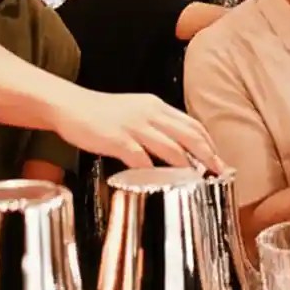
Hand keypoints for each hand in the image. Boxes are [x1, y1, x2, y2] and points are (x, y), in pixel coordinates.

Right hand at [50, 88, 225, 171]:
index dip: (210, 143)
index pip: (193, 124)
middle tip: (219, 173)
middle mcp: (151, 113)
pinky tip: (163, 183)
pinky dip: (155, 172)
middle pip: (190, 135)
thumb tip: (180, 147)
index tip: (219, 160)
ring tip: (198, 181)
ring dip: (188, 166)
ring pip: (172, 147)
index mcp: (158, 107)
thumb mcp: (137, 112)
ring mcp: (134, 126)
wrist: (70, 106)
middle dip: (208, 156)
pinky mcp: (117, 139)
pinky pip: (141, 158)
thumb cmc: (103, 114)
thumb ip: (158, 126)